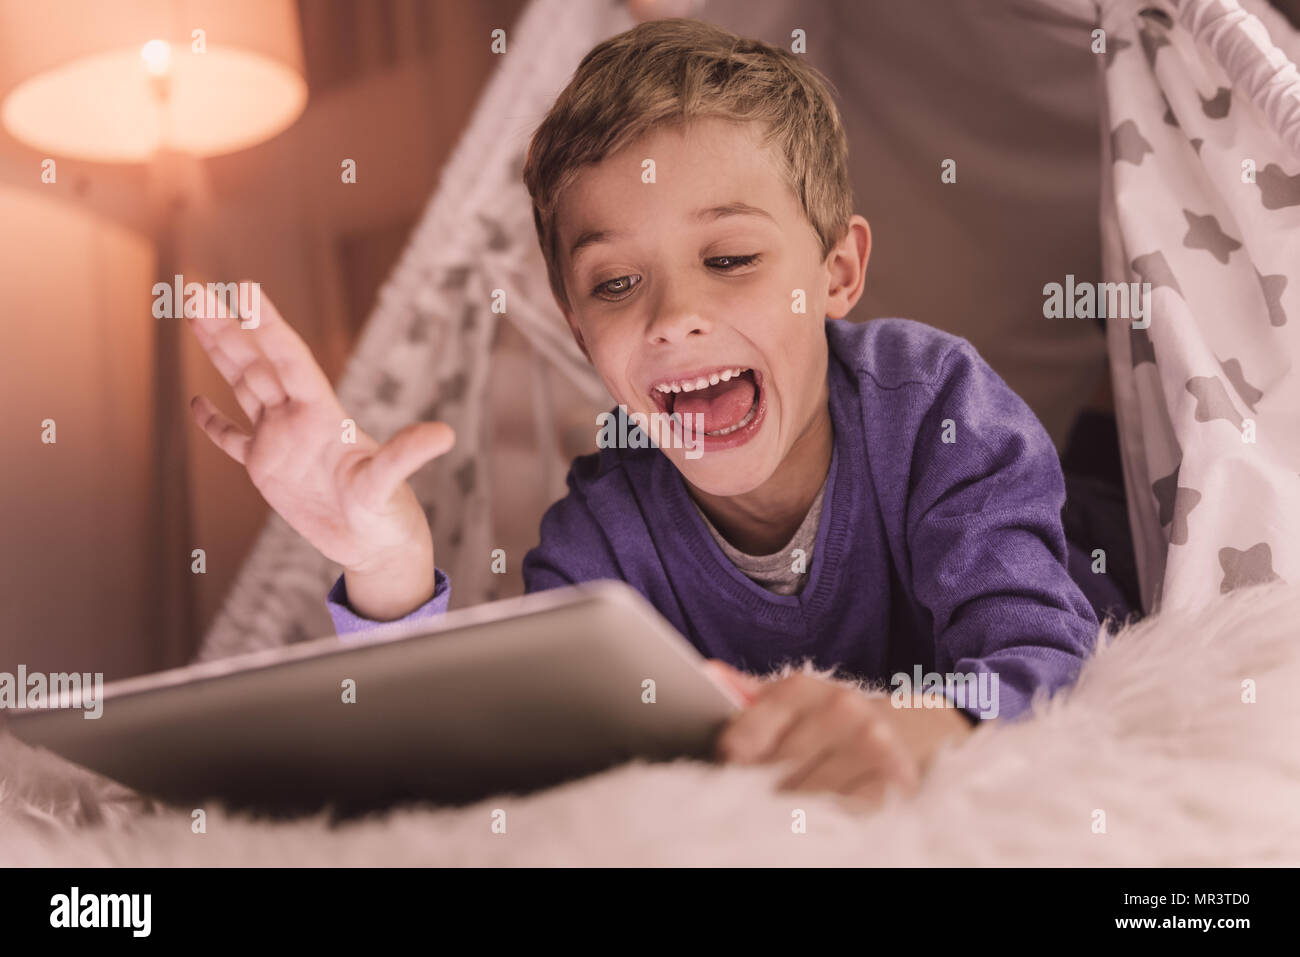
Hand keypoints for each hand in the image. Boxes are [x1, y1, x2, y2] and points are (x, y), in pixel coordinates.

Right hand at [185, 288, 454, 577]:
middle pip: (257, 363)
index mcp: (322, 414)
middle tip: (195, 290)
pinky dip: (214, 423)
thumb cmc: (386, 514)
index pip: (289, 359)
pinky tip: (196, 401)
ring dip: (220, 354)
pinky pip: (234, 440)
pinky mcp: (267, 471)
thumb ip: (406, 457)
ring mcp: (280, 441)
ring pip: (243, 387)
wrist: (375, 546)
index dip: (266, 325)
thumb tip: (446, 436)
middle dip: (227, 327)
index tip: (244, 288)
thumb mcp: (388, 484)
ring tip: (197, 317)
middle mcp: (298, 419)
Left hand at [706, 661, 973, 803]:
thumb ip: (746, 693)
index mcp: (802, 688)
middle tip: (750, 802)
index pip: (746, 736)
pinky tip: (817, 817)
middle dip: (758, 791)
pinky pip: (844, 813)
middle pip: (773, 772)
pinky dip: (826, 819)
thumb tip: (708, 674)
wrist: (904, 726)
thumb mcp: (788, 698)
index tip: (729, 773)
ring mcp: (868, 746)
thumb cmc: (827, 716)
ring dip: (789, 811)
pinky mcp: (892, 781)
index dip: (732, 763)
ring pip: (805, 797)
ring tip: (784, 810)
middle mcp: (839, 710)